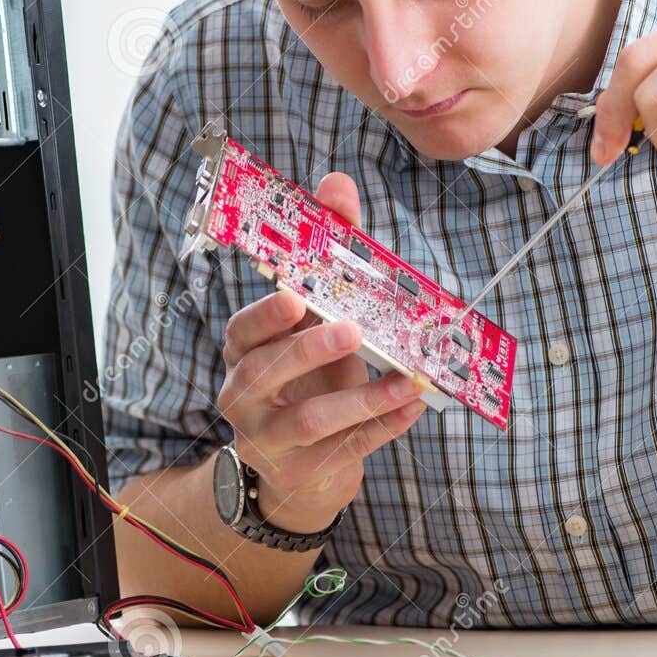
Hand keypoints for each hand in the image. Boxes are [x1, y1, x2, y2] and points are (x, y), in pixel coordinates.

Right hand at [214, 171, 426, 533]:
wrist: (298, 469)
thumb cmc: (309, 376)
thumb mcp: (314, 321)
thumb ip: (326, 253)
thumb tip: (337, 183)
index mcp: (244, 352)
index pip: (242, 330)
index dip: (265, 315)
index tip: (295, 298)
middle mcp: (245, 395)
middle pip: (268, 372)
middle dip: (311, 351)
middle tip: (353, 330)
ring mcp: (269, 440)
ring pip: (312, 419)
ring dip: (365, 398)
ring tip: (409, 382)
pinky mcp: (300, 473)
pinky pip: (346, 450)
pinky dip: (384, 428)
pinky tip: (414, 409)